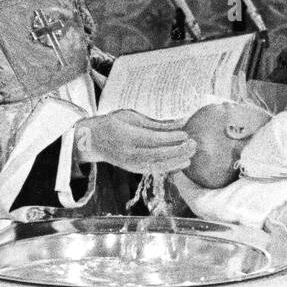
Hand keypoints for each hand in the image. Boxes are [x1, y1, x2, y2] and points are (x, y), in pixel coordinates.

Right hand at [74, 110, 195, 173]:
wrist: (93, 141)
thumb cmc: (113, 123)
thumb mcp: (131, 117)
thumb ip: (154, 122)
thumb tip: (177, 122)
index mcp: (126, 136)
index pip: (152, 139)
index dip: (170, 138)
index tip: (185, 133)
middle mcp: (128, 152)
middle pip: (158, 154)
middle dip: (178, 150)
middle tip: (193, 144)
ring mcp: (130, 163)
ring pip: (158, 165)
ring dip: (177, 160)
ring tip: (191, 154)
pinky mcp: (133, 169)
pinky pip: (155, 170)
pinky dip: (170, 167)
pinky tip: (182, 162)